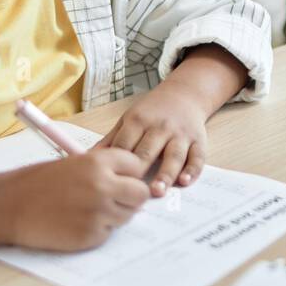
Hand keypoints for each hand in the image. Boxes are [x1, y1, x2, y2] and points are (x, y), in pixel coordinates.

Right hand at [1, 149, 149, 250]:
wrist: (10, 206)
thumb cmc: (37, 182)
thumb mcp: (74, 163)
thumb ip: (103, 170)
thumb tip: (130, 183)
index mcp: (98, 162)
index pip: (136, 165)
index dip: (129, 173)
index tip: (121, 178)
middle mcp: (103, 186)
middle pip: (141, 194)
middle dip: (131, 197)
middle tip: (114, 199)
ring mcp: (99, 213)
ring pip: (127, 216)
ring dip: (114, 214)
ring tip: (86, 209)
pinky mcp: (91, 236)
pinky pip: (108, 233)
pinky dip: (96, 230)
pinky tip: (75, 222)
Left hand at [95, 82, 208, 196]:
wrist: (184, 94)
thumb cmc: (152, 111)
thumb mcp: (129, 119)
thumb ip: (111, 139)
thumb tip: (87, 158)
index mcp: (139, 121)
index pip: (125, 144)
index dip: (117, 163)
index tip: (110, 181)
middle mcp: (160, 127)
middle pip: (148, 150)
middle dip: (140, 169)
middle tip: (132, 191)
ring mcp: (180, 134)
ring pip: (173, 155)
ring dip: (166, 173)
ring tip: (158, 191)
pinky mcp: (198, 141)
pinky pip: (197, 157)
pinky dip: (192, 170)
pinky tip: (185, 182)